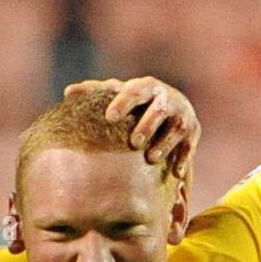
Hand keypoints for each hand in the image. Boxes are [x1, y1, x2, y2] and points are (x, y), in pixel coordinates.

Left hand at [63, 75, 200, 178]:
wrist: (174, 106)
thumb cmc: (137, 102)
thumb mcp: (120, 93)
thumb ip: (96, 92)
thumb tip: (67, 93)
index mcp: (147, 87)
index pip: (135, 91)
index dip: (123, 102)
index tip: (109, 117)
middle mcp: (168, 99)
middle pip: (159, 110)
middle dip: (147, 125)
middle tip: (134, 142)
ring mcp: (182, 117)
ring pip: (176, 130)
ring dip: (165, 145)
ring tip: (151, 159)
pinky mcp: (192, 135)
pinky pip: (189, 149)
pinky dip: (183, 160)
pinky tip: (174, 174)